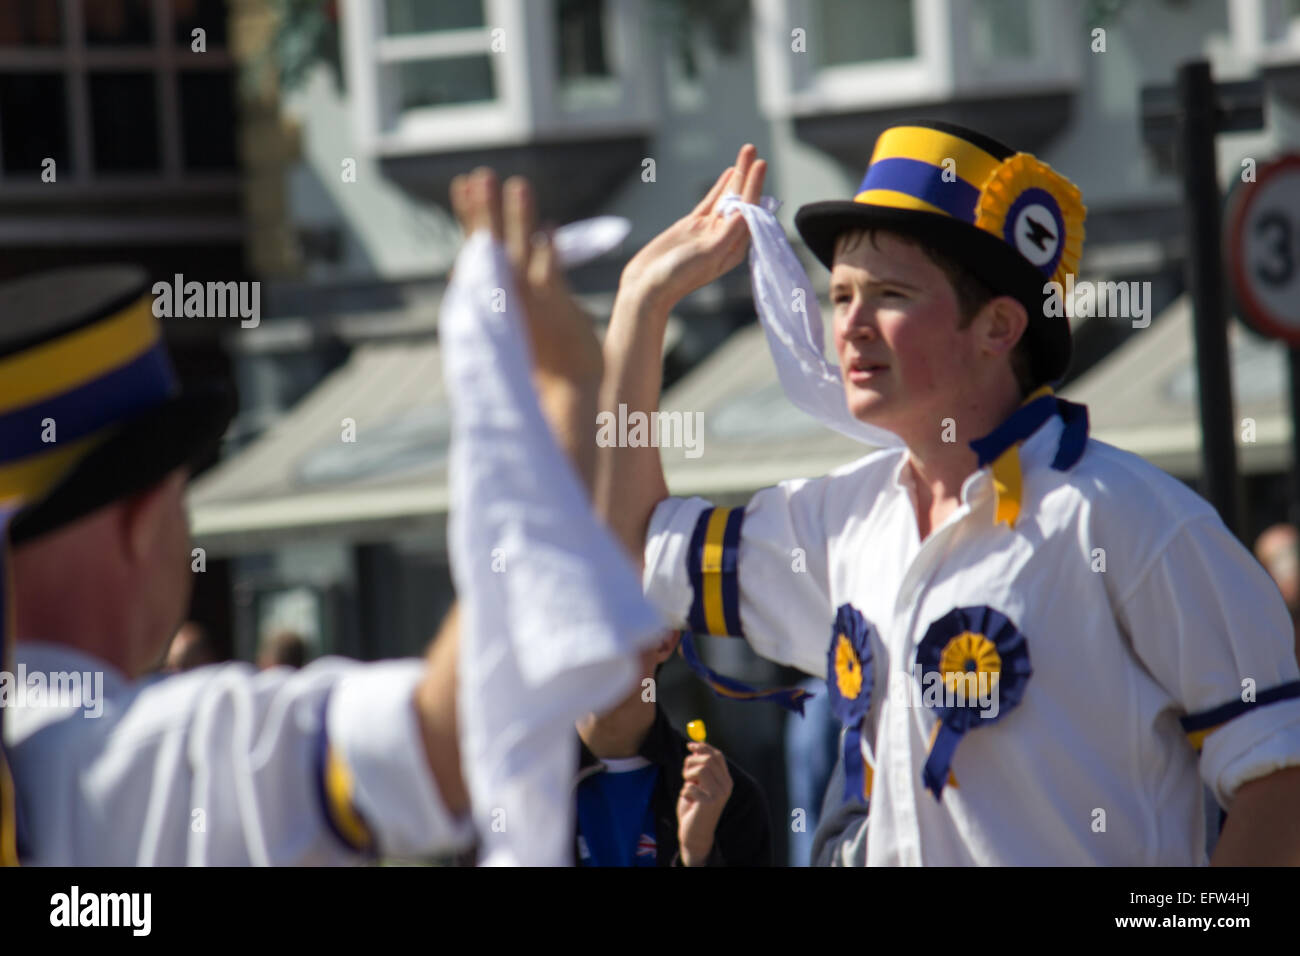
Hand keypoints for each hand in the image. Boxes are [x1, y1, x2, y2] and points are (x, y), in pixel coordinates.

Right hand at [450, 168, 602, 389]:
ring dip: (516, 218)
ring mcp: (529, 302)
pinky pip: (551, 274)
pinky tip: (549, 227)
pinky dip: (549, 251)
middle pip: (489, 245)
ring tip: (517, 183)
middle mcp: (507, 296)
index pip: (480, 247)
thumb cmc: (554, 354)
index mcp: (498, 295)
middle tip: (476, 175)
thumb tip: (543, 236)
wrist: (569, 393)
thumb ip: (538, 270)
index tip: (464, 182)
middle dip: (481, 209)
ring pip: (519, 251)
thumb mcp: (538, 306)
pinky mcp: (555, 310)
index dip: (472, 214)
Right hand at [620, 144, 766, 311]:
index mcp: (734, 248)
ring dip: (737, 176)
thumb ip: (727, 233)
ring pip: (728, 198)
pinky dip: (721, 187)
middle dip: (748, 176)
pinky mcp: (693, 225)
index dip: (755, 188)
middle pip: (742, 201)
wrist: (648, 284)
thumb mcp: (707, 255)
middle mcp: (726, 238)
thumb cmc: (677, 276)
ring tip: (746, 152)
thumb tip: (746, 211)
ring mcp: (709, 230)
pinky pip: (712, 201)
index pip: (750, 213)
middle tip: (752, 150)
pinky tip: (729, 173)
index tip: (760, 166)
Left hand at [677, 741, 733, 865]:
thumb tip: (695, 746)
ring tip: (687, 786)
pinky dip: (684, 791)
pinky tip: (688, 800)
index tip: (690, 745)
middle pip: (708, 760)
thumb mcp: (698, 784)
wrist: (696, 834)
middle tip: (685, 773)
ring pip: (700, 770)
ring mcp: (718, 795)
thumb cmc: (695, 807)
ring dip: (687, 775)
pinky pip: (690, 786)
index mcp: (725, 780)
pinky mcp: (708, 804)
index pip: (717, 756)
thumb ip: (699, 768)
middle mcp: (726, 787)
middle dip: (691, 762)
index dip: (703, 747)